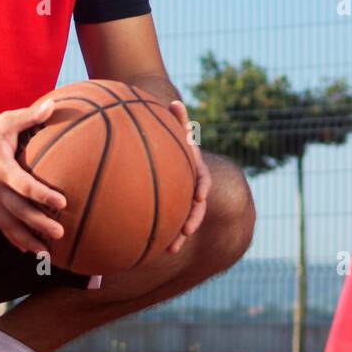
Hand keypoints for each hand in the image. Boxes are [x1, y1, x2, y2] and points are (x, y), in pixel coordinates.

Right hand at [0, 97, 67, 256]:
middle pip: (18, 211)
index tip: (61, 202)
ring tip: (47, 253)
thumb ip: (31, 116)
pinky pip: (3, 227)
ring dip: (28, 240)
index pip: (23, 184)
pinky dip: (16, 240)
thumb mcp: (7, 120)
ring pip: (9, 225)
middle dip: (38, 224)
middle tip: (60, 233)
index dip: (41, 194)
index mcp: (1, 167)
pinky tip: (30, 252)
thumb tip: (53, 105)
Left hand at [165, 98, 209, 253]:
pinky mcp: (171, 208)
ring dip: (179, 235)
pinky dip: (163, 235)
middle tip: (186, 229)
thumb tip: (174, 102)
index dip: (202, 189)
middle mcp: (191, 186)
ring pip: (184, 219)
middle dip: (193, 219)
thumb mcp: (175, 129)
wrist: (167, 152)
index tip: (199, 196)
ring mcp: (182, 198)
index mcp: (195, 169)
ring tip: (170, 250)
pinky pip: (169, 223)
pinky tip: (149, 249)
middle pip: (196, 206)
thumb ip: (177, 119)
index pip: (202, 180)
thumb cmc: (170, 139)